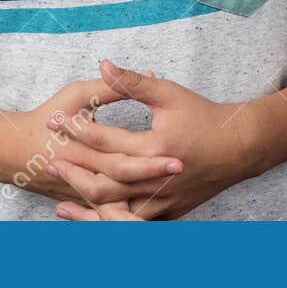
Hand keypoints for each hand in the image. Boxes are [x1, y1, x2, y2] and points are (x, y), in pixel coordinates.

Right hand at [0, 75, 184, 203]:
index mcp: (82, 151)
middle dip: (155, 181)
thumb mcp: (75, 96)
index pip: (123, 159)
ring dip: (144, 203)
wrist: (10, 150)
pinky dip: (128, 216)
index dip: (152, 159)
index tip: (180, 154)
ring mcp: (80, 195)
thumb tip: (149, 72)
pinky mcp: (81, 203)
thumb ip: (111, 88)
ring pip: (116, 208)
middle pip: (125, 187)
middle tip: (182, 170)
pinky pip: (106, 215)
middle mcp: (83, 177)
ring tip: (175, 194)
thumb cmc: (45, 117)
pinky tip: (151, 206)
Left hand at [45, 59, 266, 219]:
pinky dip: (110, 223)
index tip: (54, 121)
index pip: (105, 139)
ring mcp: (162, 201)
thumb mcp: (168, 94)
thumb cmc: (203, 117)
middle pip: (104, 181)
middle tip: (48, 162)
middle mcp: (155, 179)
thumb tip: (103, 63)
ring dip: (87, 207)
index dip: (77, 129)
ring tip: (60, 204)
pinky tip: (95, 221)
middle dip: (74, 171)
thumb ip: (132, 82)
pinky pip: (133, 224)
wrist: (239, 148)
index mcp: (153, 147)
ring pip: (116, 211)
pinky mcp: (167, 213)